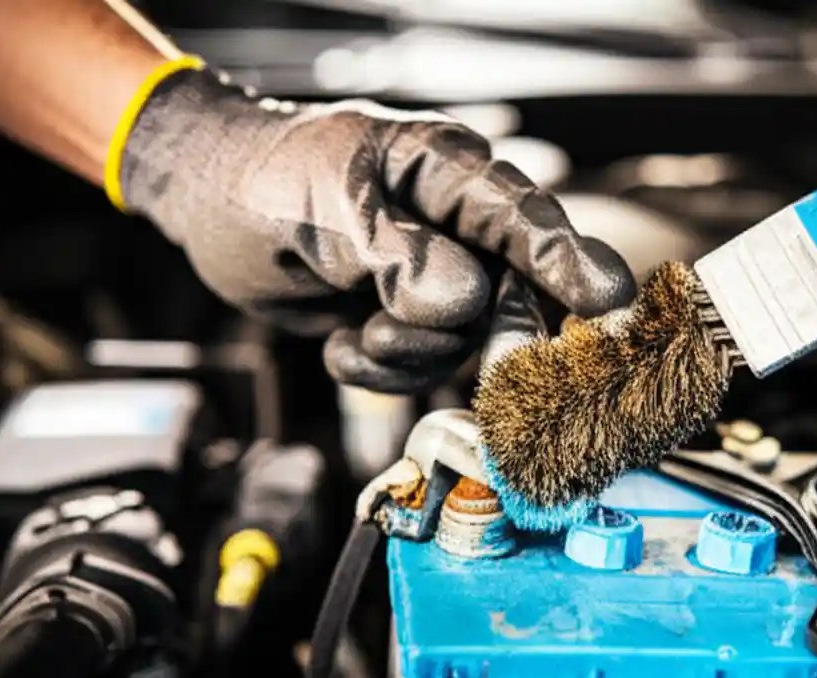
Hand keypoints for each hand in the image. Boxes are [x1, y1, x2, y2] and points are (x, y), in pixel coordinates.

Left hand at [118, 70, 634, 391]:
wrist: (207, 205)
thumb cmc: (261, 183)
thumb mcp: (322, 211)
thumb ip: (395, 254)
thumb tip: (460, 301)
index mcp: (443, 169)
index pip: (522, 218)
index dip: (568, 262)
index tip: (608, 302)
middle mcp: (453, 222)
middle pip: (513, 290)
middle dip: (488, 333)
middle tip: (477, 365)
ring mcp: (435, 273)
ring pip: (464, 339)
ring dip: (409, 352)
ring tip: (357, 331)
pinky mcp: (409, 317)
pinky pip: (422, 364)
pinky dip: (380, 368)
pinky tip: (340, 342)